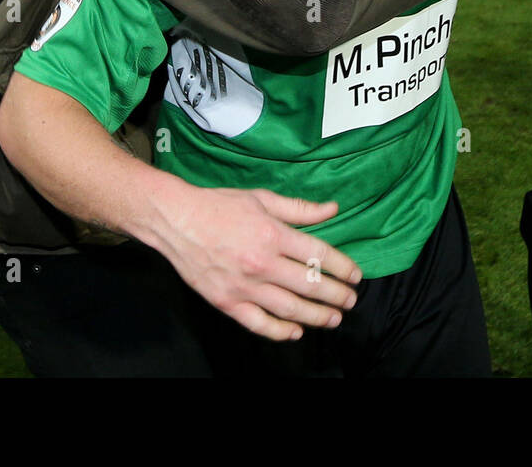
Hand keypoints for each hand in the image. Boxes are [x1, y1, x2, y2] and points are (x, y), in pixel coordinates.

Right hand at [151, 185, 362, 341]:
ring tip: (334, 319)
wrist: (176, 221)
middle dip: (336, 295)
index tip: (355, 276)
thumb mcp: (262, 198)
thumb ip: (300, 209)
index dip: (342, 268)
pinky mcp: (226, 302)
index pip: (319, 255)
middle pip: (309, 284)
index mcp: (273, 234)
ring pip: (289, 308)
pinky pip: (258, 323)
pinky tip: (296, 332)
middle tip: (351, 301)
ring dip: (316, 316)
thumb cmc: (220, 206)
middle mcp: (262, 263)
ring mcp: (244, 286)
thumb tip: (333, 208)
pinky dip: (279, 331)